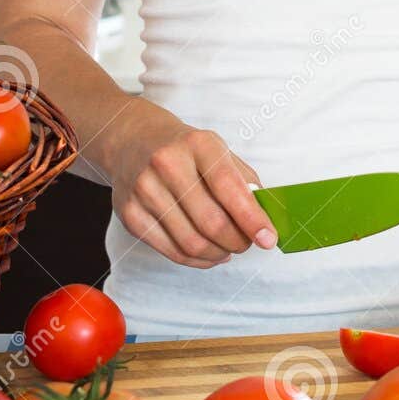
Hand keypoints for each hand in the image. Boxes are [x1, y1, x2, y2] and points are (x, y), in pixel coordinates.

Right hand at [106, 103, 276, 268]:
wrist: (133, 139)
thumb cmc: (184, 149)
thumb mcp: (217, 150)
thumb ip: (243, 182)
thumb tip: (265, 221)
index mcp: (196, 144)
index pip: (229, 187)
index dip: (252, 218)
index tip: (268, 238)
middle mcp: (166, 164)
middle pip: (211, 223)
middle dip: (238, 241)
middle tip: (246, 243)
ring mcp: (144, 190)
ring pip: (192, 243)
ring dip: (219, 253)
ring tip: (227, 248)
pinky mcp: (130, 214)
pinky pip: (172, 252)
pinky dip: (198, 260)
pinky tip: (208, 252)